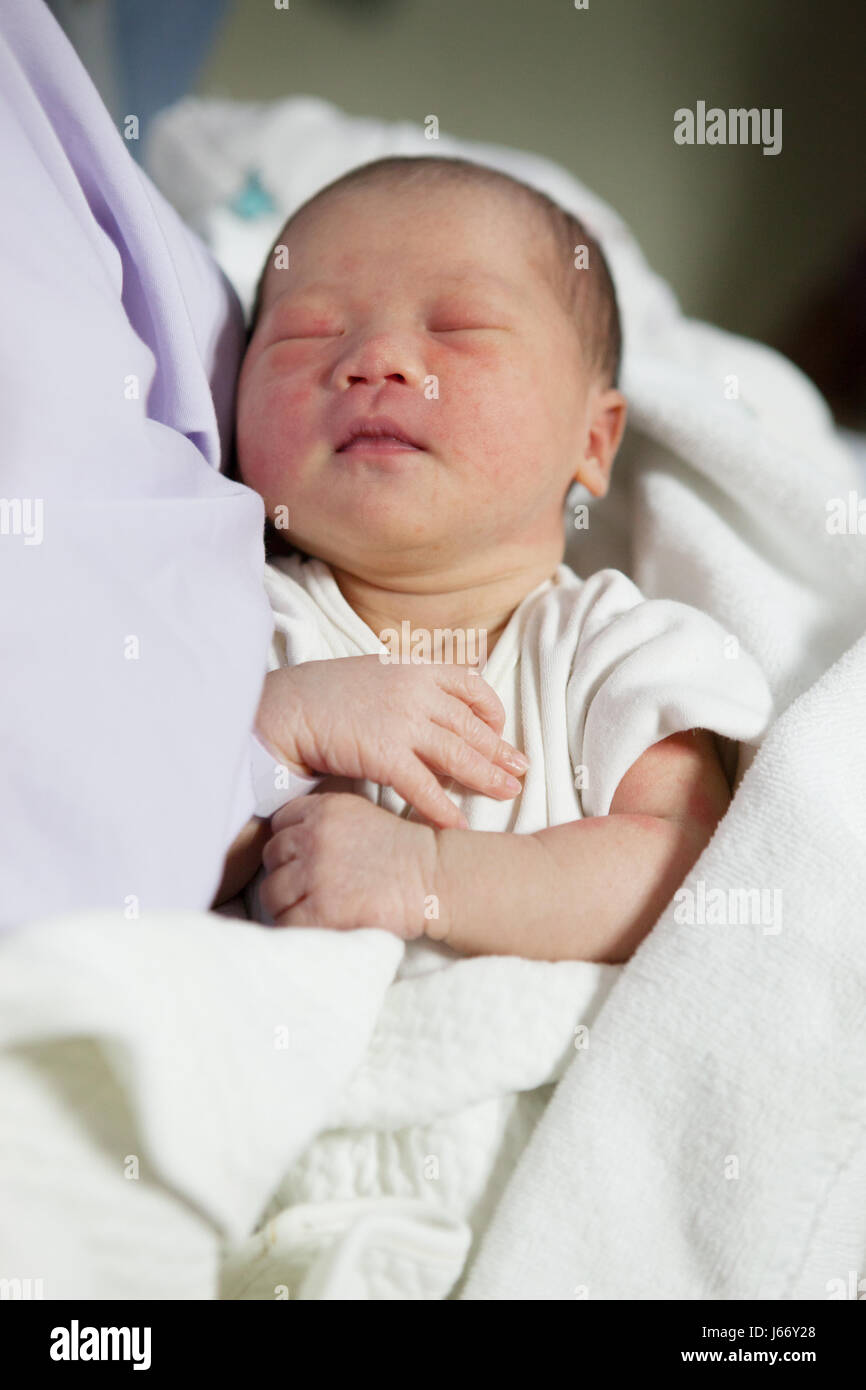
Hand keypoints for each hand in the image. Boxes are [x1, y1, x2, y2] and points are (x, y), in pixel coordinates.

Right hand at [255, 656, 527, 829]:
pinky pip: (424, 786)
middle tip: (521, 771)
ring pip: (458, 756)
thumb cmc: (327, 694)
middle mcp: (416, 691)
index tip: (500, 729)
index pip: (471, 685)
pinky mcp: (384, 754)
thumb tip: (443, 705)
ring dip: (487, 777)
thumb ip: (411, 684)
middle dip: (500, 751)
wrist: (286, 708)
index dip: (492, 710)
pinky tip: (458, 824)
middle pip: (472, 726)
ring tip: (508, 793)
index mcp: (416, 666)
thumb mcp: (377, 672)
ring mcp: (402, 722)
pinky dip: (444, 808)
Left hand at [259, 792, 437, 939]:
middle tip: (308, 888)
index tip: (304, 858)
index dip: (290, 844)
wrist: (434, 879)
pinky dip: (297, 927)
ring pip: (272, 892)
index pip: (280, 823)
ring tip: (311, 909)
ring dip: (287, 903)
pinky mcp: (321, 909)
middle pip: (272, 857)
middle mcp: (314, 837)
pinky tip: (317, 926)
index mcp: (324, 810)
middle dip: (286, 873)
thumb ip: (325, 824)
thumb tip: (290, 846)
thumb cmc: (403, 853)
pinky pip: (287, 922)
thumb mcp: (361, 817)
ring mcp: (315, 874)